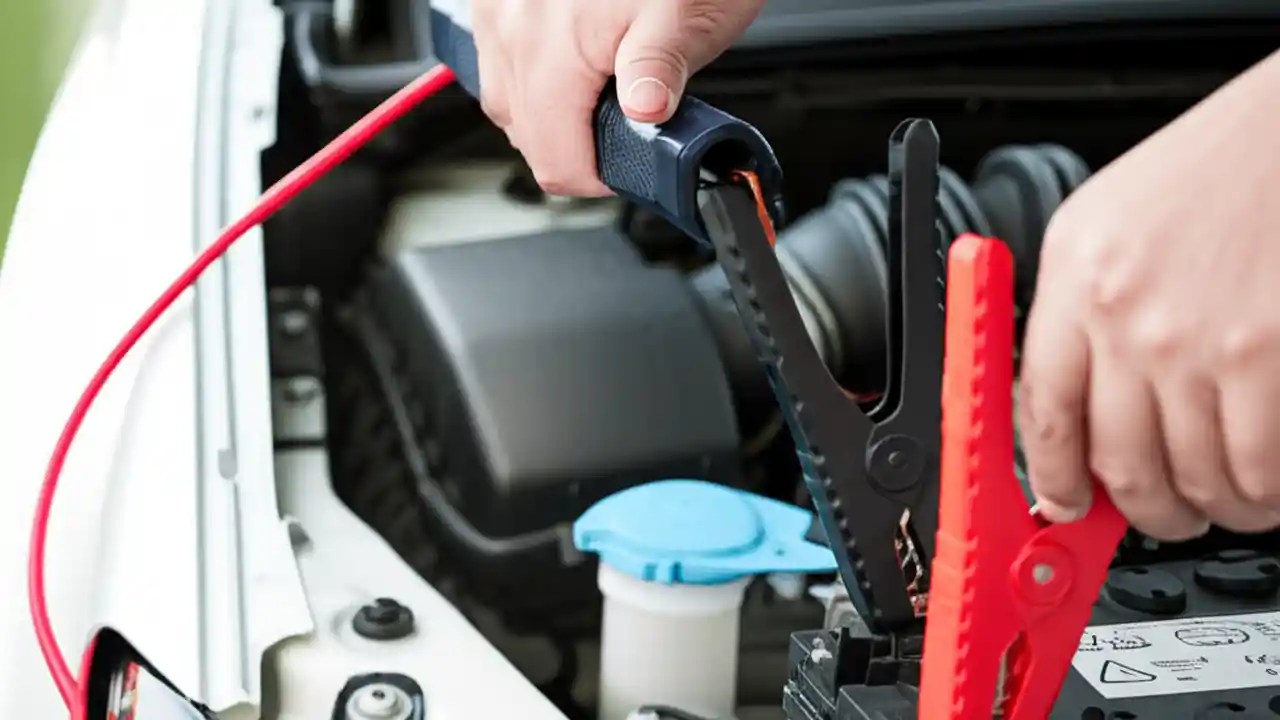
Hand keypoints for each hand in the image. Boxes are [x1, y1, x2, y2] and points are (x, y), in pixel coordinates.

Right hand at [470, 0, 763, 195]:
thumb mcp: (691, 13)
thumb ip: (662, 70)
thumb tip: (643, 115)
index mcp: (556, 47)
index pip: (554, 157)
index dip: (592, 179)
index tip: (621, 172)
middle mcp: (512, 26)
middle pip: (522, 131)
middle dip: (568, 148)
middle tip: (615, 138)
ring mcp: (497, 7)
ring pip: (502, 94)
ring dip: (543, 112)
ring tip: (592, 100)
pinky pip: (496, 50)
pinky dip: (526, 71)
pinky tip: (563, 63)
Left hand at [1020, 50, 1279, 540]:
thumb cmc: (1217, 167)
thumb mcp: (1107, 223)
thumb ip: (1080, 310)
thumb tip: (1069, 400)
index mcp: (1076, 277)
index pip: (1042, 410)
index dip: (1053, 478)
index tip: (1064, 504)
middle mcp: (1127, 314)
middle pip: (1118, 462)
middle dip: (1143, 510)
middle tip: (1160, 514)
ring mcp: (1199, 341)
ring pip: (1192, 478)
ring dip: (1211, 508)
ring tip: (1223, 500)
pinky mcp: (1267, 358)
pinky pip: (1258, 469)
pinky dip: (1263, 496)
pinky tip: (1264, 486)